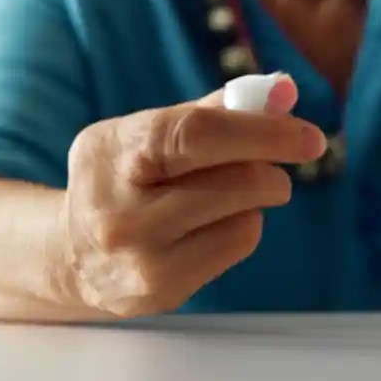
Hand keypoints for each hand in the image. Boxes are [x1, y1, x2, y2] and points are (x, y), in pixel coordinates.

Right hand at [57, 78, 326, 317]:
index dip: (262, 131)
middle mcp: (119, 207)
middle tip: (275, 164)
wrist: (70, 251)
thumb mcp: (152, 130)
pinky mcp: (162, 290)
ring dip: (256, 197)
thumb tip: (284, 90)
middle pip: (235, 181)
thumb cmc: (128, 174)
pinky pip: (237, 244)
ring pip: (244, 215)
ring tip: (229, 192)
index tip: (310, 137)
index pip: (198, 134)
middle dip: (272, 166)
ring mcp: (139, 257)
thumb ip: (217, 108)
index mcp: (112, 150)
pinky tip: (211, 225)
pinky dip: (241, 226)